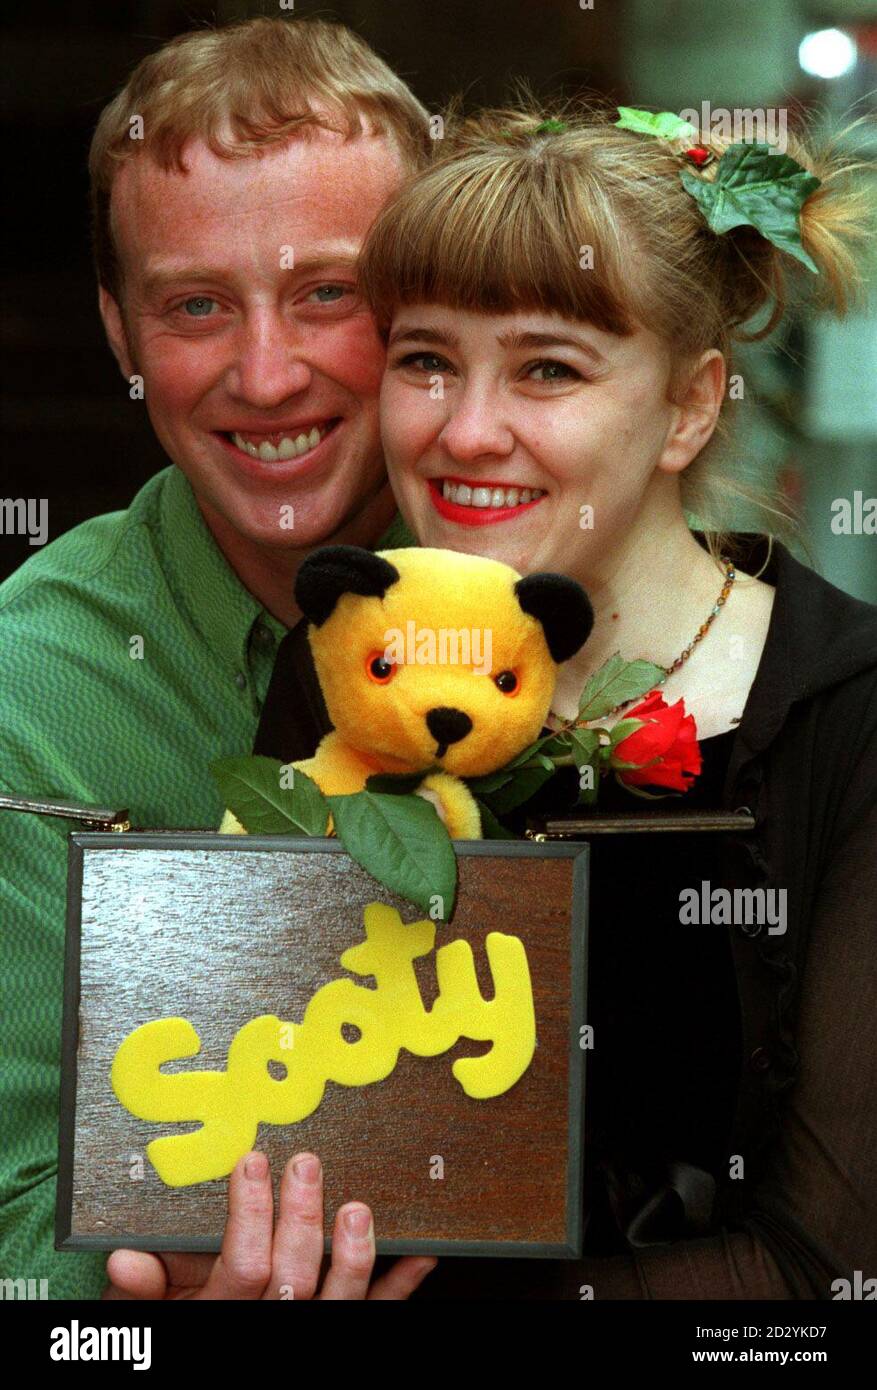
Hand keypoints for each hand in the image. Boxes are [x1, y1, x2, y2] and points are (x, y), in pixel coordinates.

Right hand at [102, 1150, 436, 1299]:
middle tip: (306, 1165)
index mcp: (219, 1310)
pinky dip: (402, 1283)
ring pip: (339, 1300)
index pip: (242, 1266)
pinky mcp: (341, 1328)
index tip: (252, 1161)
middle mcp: (269, 1323)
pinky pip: (376, 1314)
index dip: (249, 1215)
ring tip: (357, 1209)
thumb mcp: (147, 1309)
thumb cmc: (178, 1317)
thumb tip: (126, 1258)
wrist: (216, 1348)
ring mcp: (309, 1329)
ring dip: (354, 1254)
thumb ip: (141, 1286)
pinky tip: (422, 1252)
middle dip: (301, 1218)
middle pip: (293, 1277)